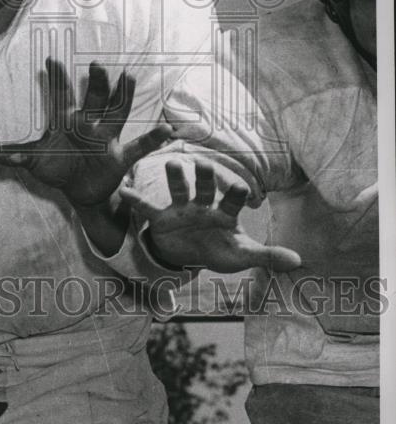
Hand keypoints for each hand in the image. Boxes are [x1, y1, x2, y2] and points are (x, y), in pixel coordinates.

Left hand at [0, 58, 173, 208]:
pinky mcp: (120, 156)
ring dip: (122, 97)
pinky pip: (139, 146)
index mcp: (66, 122)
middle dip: (95, 83)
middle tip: (96, 64)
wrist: (79, 190)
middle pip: (93, 100)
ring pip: (116, 113)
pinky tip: (167, 130)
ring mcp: (106, 137)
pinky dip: (153, 139)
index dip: (55, 80)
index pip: (60, 97)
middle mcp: (88, 124)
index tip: (50, 59)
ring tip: (128, 76)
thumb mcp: (38, 162)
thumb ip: (20, 157)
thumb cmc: (57, 168)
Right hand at [121, 159, 300, 272]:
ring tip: (169, 162)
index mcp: (224, 213)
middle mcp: (203, 205)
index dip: (235, 194)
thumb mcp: (241, 256)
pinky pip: (148, 209)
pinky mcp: (162, 218)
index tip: (239, 186)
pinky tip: (124, 190)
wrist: (187, 255)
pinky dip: (137, 200)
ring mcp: (181, 209)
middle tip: (203, 163)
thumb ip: (267, 256)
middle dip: (204, 176)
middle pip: (205, 188)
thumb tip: (299, 260)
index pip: (232, 200)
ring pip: (179, 190)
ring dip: (175, 177)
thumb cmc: (218, 251)